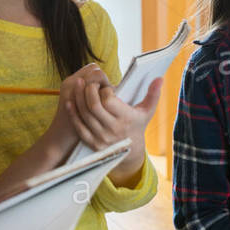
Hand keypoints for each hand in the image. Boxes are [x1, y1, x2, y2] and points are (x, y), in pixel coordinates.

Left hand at [64, 64, 163, 183]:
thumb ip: (153, 94)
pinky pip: (79, 126)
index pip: (108, 101)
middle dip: (88, 91)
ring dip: (78, 98)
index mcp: (126, 119)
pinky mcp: (92, 144)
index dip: (104, 90)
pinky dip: (72, 113)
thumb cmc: (137, 124)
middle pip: (93, 106)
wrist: (131, 150)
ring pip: (84, 115)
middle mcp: (113, 130)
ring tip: (77, 85)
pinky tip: (70, 101)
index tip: (106, 87)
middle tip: (87, 82)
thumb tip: (159, 78)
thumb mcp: (147, 111)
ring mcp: (101, 138)